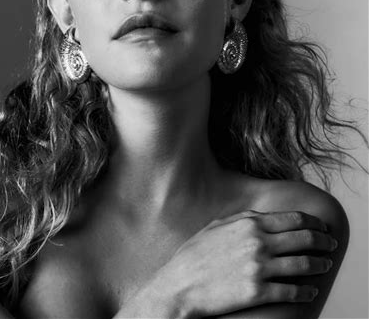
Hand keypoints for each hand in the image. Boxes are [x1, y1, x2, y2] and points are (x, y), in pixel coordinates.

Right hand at [125, 210, 337, 318]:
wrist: (179, 285)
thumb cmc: (194, 255)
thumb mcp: (215, 226)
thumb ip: (241, 219)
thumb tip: (261, 216)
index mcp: (248, 224)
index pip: (293, 219)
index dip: (313, 222)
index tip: (320, 226)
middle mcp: (258, 242)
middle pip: (304, 238)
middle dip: (322, 240)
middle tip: (330, 244)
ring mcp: (259, 268)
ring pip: (304, 265)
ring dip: (319, 264)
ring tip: (325, 265)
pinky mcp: (258, 293)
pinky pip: (293, 292)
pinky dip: (306, 291)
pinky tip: (310, 291)